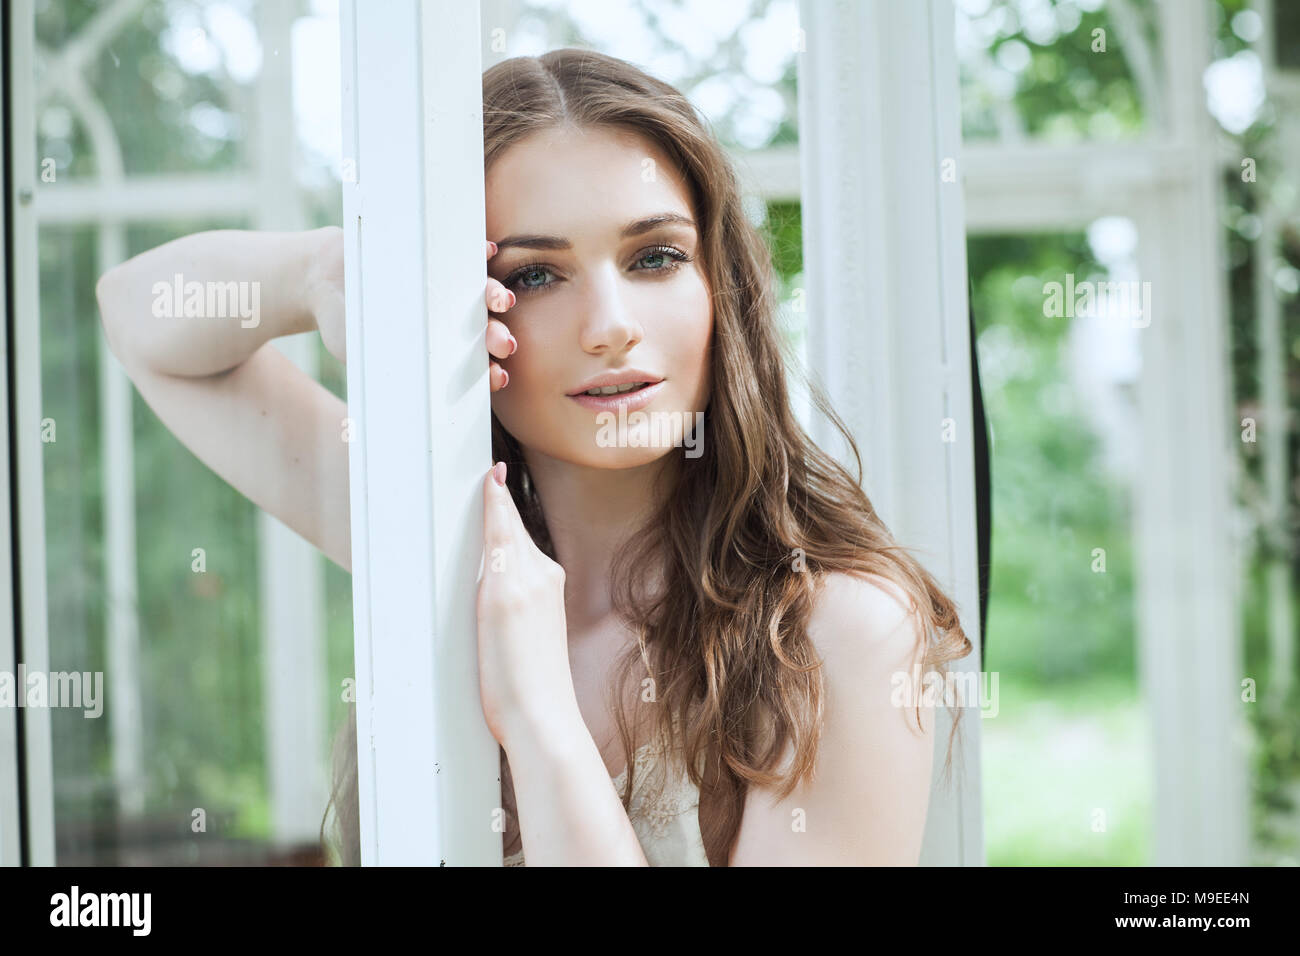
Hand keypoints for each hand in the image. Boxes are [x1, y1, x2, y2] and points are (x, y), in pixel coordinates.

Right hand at [307, 232, 516, 370]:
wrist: (323, 282)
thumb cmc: (348, 327)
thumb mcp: (363, 357)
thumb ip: (385, 376)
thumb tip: (396, 408)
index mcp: (441, 350)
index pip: (474, 364)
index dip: (489, 373)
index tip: (496, 377)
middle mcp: (451, 319)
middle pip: (485, 329)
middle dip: (497, 338)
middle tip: (503, 344)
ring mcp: (448, 286)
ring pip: (482, 292)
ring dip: (496, 296)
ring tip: (501, 300)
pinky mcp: (439, 255)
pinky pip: (466, 253)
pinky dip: (481, 252)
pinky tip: (489, 251)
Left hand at [476, 462, 574, 746]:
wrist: (544, 718)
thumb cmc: (533, 690)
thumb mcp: (531, 639)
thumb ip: (518, 608)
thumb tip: (495, 599)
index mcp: (549, 586)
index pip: (524, 537)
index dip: (508, 507)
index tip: (496, 478)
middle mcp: (542, 576)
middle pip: (513, 529)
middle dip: (497, 501)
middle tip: (487, 469)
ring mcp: (524, 582)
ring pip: (505, 530)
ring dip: (492, 503)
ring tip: (485, 474)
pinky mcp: (504, 593)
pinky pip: (497, 538)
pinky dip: (494, 508)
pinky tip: (489, 485)